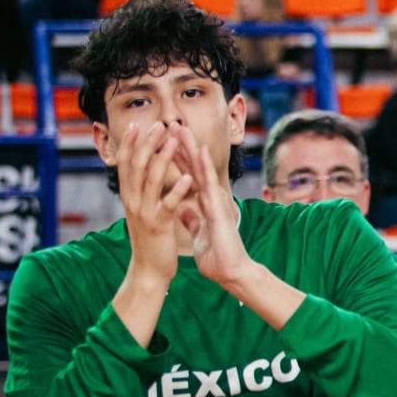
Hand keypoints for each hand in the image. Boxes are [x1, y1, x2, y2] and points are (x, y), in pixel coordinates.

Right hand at [121, 122, 195, 283]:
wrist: (148, 270)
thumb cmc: (150, 241)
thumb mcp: (142, 214)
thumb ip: (142, 195)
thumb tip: (141, 177)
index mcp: (129, 197)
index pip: (127, 164)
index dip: (132, 143)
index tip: (139, 124)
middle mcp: (132, 201)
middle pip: (136, 165)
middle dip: (147, 143)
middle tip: (158, 124)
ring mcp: (144, 213)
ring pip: (151, 180)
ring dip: (163, 158)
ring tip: (173, 141)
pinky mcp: (159, 225)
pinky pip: (168, 204)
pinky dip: (177, 189)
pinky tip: (188, 177)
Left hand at [175, 127, 255, 289]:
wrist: (231, 272)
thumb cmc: (218, 257)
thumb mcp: (198, 234)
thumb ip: (192, 219)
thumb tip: (180, 207)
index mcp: (203, 203)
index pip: (186, 175)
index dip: (175, 157)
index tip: (164, 141)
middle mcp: (211, 197)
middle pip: (193, 167)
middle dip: (181, 145)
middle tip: (171, 124)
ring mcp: (216, 201)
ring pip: (201, 169)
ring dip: (191, 147)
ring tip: (181, 128)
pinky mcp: (219, 208)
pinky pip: (210, 183)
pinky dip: (204, 165)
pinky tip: (199, 149)